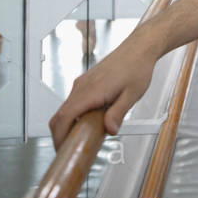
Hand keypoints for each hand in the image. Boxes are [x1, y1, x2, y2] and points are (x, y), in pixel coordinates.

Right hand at [49, 27, 158, 144]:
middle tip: (71, 149)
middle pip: (59, 115)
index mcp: (91, 91)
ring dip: (69, 125)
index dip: (60, 136)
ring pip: (65, 108)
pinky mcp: (85, 82)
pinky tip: (89, 121)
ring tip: (83, 137)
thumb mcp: (131, 95)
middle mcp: (82, 86)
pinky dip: (74, 115)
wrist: (138, 48)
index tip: (63, 149)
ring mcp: (82, 83)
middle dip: (61, 134)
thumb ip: (118, 113)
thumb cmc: (137, 67)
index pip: (64, 117)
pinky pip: (73, 101)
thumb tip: (110, 130)